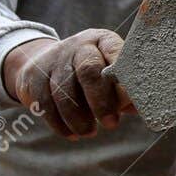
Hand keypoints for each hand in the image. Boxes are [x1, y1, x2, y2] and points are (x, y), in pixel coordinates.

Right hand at [2, 29, 133, 139]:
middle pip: (88, 70)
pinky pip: (45, 102)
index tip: (129, 101)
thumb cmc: (91, 75)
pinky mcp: (34, 75)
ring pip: (64, 90)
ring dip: (78, 117)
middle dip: (100, 101)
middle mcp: (79, 45)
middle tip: (110, 124)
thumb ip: (124, 90)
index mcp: (103, 41)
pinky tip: (71, 134)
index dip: (122, 76)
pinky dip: (59, 123)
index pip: (115, 52)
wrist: (45, 64)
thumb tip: (140, 106)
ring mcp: (54, 59)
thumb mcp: (110, 74)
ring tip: (89, 132)